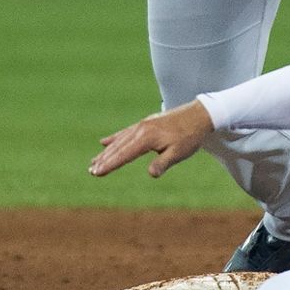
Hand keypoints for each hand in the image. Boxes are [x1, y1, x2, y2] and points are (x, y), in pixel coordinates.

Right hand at [88, 99, 213, 178]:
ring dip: (106, 151)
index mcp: (147, 137)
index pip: (124, 154)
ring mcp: (142, 125)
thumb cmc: (189, 136)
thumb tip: (150, 174)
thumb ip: (163, 163)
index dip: (110, 164)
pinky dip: (114, 138)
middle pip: (118, 147)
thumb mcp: (179, 153)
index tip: (97, 173)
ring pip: (119, 140)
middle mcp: (141, 129)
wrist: (199, 115)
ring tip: (93, 162)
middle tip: (91, 171)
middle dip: (104, 160)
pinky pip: (125, 132)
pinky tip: (104, 142)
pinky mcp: (145, 123)